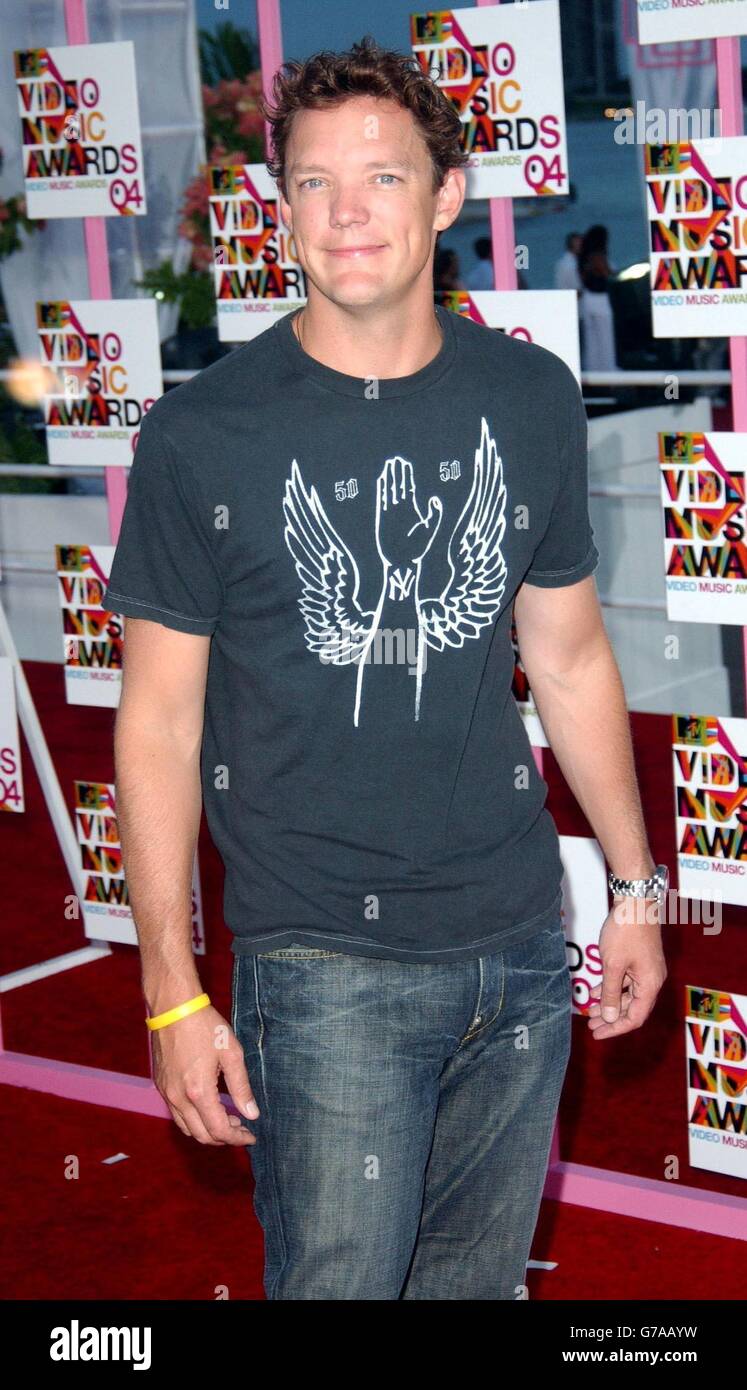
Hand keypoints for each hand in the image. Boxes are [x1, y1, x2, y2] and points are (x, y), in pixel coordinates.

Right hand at [151, 1003, 259, 1144]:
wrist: (173, 1007)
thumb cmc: (205, 1026)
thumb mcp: (231, 1054)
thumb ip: (241, 1087)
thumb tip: (252, 1114)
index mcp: (198, 1092)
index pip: (219, 1130)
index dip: (237, 1138)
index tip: (251, 1136)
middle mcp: (179, 1098)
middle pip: (201, 1136)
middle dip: (223, 1138)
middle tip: (241, 1127)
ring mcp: (167, 1093)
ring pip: (187, 1128)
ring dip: (207, 1130)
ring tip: (227, 1117)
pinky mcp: (161, 1086)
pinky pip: (177, 1114)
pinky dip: (194, 1119)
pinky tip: (208, 1106)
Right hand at [375, 457, 440, 570]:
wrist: (402, 560)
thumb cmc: (417, 548)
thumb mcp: (430, 529)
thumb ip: (435, 514)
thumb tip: (434, 499)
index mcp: (412, 510)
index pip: (409, 488)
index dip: (408, 476)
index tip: (406, 464)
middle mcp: (400, 509)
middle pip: (399, 486)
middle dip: (398, 473)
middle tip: (396, 459)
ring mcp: (391, 512)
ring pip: (390, 490)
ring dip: (390, 477)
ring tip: (389, 465)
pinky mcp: (382, 517)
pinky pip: (382, 499)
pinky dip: (382, 489)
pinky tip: (382, 479)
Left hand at [587, 903, 666, 1039]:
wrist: (635, 902)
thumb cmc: (625, 932)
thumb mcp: (613, 966)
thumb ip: (611, 993)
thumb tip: (611, 1017)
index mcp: (650, 985)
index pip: (635, 1017)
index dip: (615, 1028)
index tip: (597, 1033)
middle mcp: (652, 980)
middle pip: (632, 1008)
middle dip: (611, 1018)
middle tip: (591, 1025)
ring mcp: (647, 970)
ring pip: (628, 994)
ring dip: (609, 1003)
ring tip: (590, 1010)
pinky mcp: (640, 960)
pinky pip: (626, 981)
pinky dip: (611, 988)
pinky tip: (594, 990)